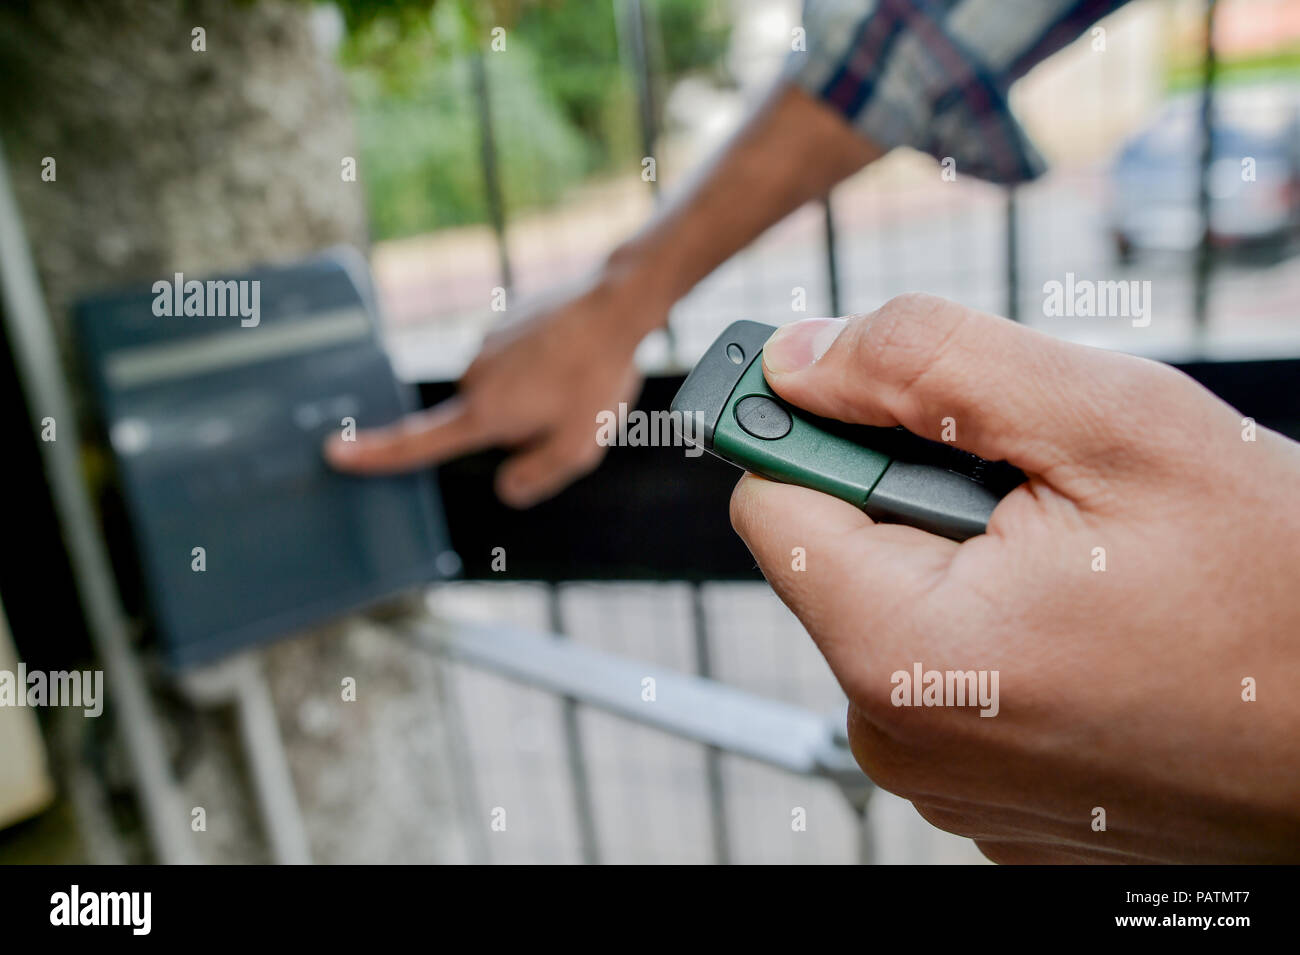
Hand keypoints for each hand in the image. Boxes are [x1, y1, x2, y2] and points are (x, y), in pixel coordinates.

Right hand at [326, 269, 660, 506]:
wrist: (614, 303)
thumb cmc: (597, 378)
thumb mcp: (577, 448)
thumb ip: (535, 478)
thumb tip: (505, 487)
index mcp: (484, 413)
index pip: (417, 444)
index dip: (375, 455)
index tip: (335, 453)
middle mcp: (473, 376)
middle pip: (483, 421)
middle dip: (520, 425)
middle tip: (570, 410)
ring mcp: (485, 342)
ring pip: (503, 388)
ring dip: (534, 391)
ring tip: (578, 377)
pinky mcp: (503, 318)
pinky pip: (514, 357)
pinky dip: (539, 362)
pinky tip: (573, 353)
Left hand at [730, 294, 1299, 862]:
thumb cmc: (1276, 591)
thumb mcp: (1110, 426)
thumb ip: (928, 366)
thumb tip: (800, 357)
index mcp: (901, 654)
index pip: (771, 502)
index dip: (826, 427)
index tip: (883, 394)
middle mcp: (900, 739)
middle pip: (839, 555)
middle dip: (921, 495)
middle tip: (1047, 502)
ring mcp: (944, 780)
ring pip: (895, 610)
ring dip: (968, 563)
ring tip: (1087, 574)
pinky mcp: (985, 793)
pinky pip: (943, 675)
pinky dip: (995, 631)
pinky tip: (1089, 632)